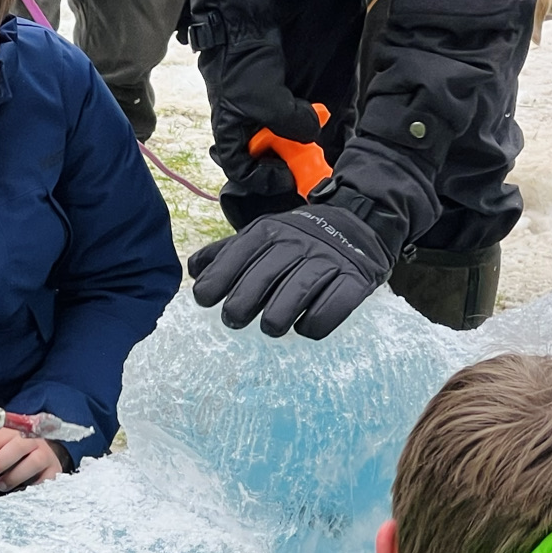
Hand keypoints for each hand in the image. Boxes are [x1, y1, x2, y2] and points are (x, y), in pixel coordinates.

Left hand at [0, 430, 67, 491]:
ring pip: (34, 460)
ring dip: (15, 474)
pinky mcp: (54, 470)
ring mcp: (45, 453)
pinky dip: (36, 485)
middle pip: (16, 446)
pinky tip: (22, 493)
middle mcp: (31, 439)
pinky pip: (48, 477)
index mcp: (13, 430)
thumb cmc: (12, 449)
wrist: (43, 454)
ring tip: (0, 485)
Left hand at [188, 204, 391, 339]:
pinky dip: (315, 323)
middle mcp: (297, 242)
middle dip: (242, 302)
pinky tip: (305, 328)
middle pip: (264, 275)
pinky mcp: (354, 278)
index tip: (204, 300)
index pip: (239, 254)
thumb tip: (193, 270)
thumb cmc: (298, 240)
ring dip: (278, 315)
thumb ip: (228, 252)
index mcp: (270, 231)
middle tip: (233, 320)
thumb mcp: (263, 235)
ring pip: (297, 291)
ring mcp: (327, 260)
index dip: (218, 278)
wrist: (358, 224)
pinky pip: (333, 306)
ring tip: (270, 327)